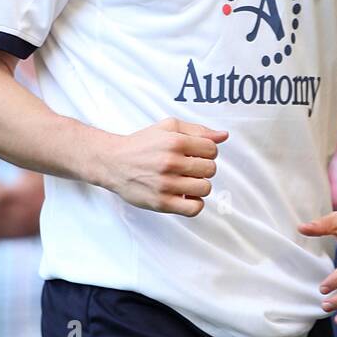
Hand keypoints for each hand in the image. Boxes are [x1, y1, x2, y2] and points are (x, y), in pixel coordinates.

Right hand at [98, 118, 225, 216]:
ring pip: (205, 188)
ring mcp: (166, 184)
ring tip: (187, 181)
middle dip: (203, 168)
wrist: (112, 162)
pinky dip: (195, 203)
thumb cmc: (141, 144)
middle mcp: (171, 162)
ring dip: (199, 185)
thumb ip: (197, 130)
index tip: (196, 154)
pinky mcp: (161, 203)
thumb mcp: (168, 127)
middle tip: (189, 168)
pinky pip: (194, 208)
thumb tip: (223, 136)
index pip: (212, 149)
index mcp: (175, 141)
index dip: (207, 152)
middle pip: (210, 169)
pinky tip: (186, 195)